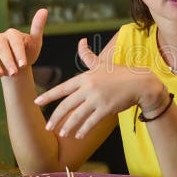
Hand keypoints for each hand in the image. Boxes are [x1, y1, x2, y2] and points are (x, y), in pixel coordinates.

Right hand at [0, 9, 46, 77]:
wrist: (20, 64)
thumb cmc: (28, 51)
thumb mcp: (35, 41)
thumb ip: (38, 27)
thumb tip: (44, 9)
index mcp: (12, 33)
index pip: (15, 42)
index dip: (18, 53)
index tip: (24, 64)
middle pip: (2, 49)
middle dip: (8, 61)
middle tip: (15, 73)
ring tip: (0, 76)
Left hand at [33, 38, 163, 138]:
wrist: (140, 83)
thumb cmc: (120, 73)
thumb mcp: (102, 64)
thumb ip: (88, 56)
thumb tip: (81, 41)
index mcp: (85, 77)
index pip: (62, 88)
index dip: (49, 96)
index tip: (36, 102)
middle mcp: (88, 88)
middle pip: (66, 105)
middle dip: (55, 117)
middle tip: (47, 126)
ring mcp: (97, 99)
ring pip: (77, 116)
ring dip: (68, 126)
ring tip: (62, 133)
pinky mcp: (106, 109)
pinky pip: (91, 122)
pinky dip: (83, 129)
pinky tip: (78, 135)